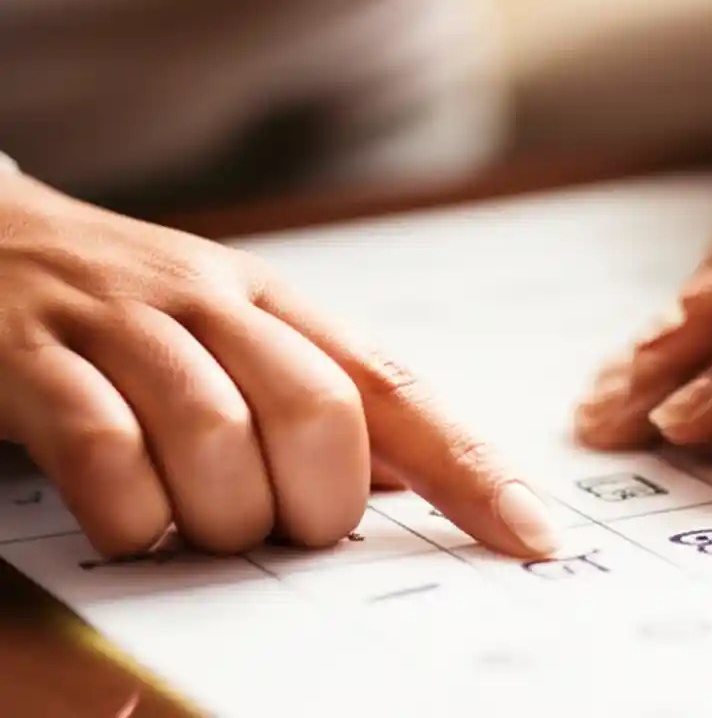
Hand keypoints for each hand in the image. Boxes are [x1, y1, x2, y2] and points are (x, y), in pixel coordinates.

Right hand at [0, 173, 558, 558]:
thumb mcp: (235, 335)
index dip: (472, 468)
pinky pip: (106, 450)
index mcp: (282, 307)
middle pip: (319, 414)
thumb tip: (412, 480)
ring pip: (218, 433)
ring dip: (223, 515)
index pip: (398, 389)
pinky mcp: (35, 361)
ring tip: (199, 523)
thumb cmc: (133, 313)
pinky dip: (131, 513)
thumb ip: (320, 399)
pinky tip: (131, 520)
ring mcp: (125, 328)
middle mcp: (217, 305)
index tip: (532, 536)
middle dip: (318, 503)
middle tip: (287, 526)